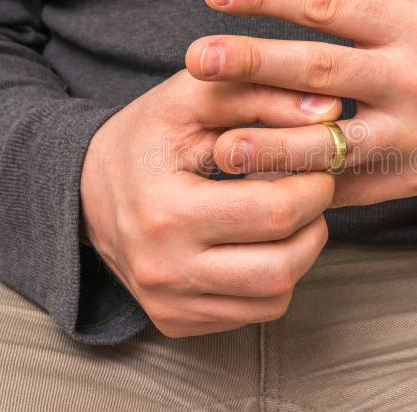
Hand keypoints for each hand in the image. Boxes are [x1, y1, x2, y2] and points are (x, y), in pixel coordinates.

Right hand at [80, 71, 340, 337]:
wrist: (85, 189)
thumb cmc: (146, 138)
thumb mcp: (192, 99)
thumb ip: (261, 95)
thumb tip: (331, 112)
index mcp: (166, 211)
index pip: (275, 212)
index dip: (314, 186)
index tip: (316, 165)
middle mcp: (164, 270)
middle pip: (281, 266)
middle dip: (315, 224)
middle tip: (312, 193)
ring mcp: (169, 304)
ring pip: (275, 298)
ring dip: (300, 255)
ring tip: (287, 216)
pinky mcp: (176, 321)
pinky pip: (253, 314)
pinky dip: (272, 280)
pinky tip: (258, 244)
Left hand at [185, 0, 416, 205]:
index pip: (330, 3)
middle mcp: (412, 80)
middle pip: (319, 69)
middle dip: (253, 62)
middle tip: (197, 58)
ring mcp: (413, 135)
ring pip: (330, 143)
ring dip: (269, 144)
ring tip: (217, 144)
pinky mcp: (413, 177)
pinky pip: (351, 185)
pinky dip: (306, 185)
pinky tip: (263, 184)